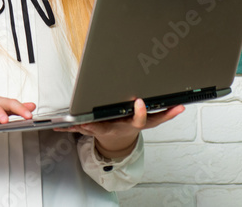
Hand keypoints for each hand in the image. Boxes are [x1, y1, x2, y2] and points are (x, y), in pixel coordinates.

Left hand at [56, 98, 183, 158]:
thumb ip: (166, 113)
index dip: (140, 111)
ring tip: (71, 123)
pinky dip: (69, 128)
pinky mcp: (92, 129)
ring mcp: (104, 130)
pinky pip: (79, 129)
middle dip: (98, 123)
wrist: (121, 139)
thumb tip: (182, 106)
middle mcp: (118, 127)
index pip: (139, 119)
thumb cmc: (133, 124)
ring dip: (79, 126)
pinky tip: (59, 126)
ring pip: (90, 128)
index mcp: (133, 124)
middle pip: (109, 125)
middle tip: (90, 120)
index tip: (139, 101)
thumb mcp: (152, 121)